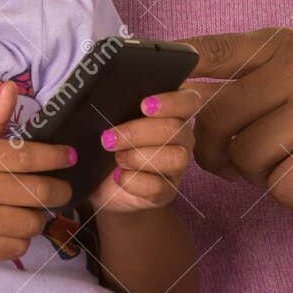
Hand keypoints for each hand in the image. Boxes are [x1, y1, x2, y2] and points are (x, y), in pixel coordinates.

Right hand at [0, 83, 73, 259]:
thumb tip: (11, 87)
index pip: (27, 156)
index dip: (55, 156)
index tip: (71, 156)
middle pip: (38, 192)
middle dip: (59, 190)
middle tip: (63, 188)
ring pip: (33, 222)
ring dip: (40, 216)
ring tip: (32, 207)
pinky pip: (20, 246)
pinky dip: (23, 237)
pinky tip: (13, 225)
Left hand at [85, 94, 193, 214]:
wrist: (102, 183)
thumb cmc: (111, 142)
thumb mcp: (112, 121)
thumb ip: (120, 108)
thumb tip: (109, 102)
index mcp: (173, 113)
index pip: (189, 100)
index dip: (172, 101)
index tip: (145, 105)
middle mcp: (181, 137)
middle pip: (175, 129)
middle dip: (137, 132)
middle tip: (108, 139)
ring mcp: (177, 166)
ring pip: (175, 158)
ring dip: (138, 157)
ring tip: (116, 158)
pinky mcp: (167, 191)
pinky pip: (158, 186)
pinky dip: (133, 181)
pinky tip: (119, 177)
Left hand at [171, 28, 292, 213]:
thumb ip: (248, 81)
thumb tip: (174, 99)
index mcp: (282, 43)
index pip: (207, 51)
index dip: (167, 77)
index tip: (139, 101)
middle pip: (213, 117)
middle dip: (213, 153)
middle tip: (233, 166)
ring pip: (244, 155)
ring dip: (258, 177)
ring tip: (287, 170)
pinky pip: (280, 184)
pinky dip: (290, 197)